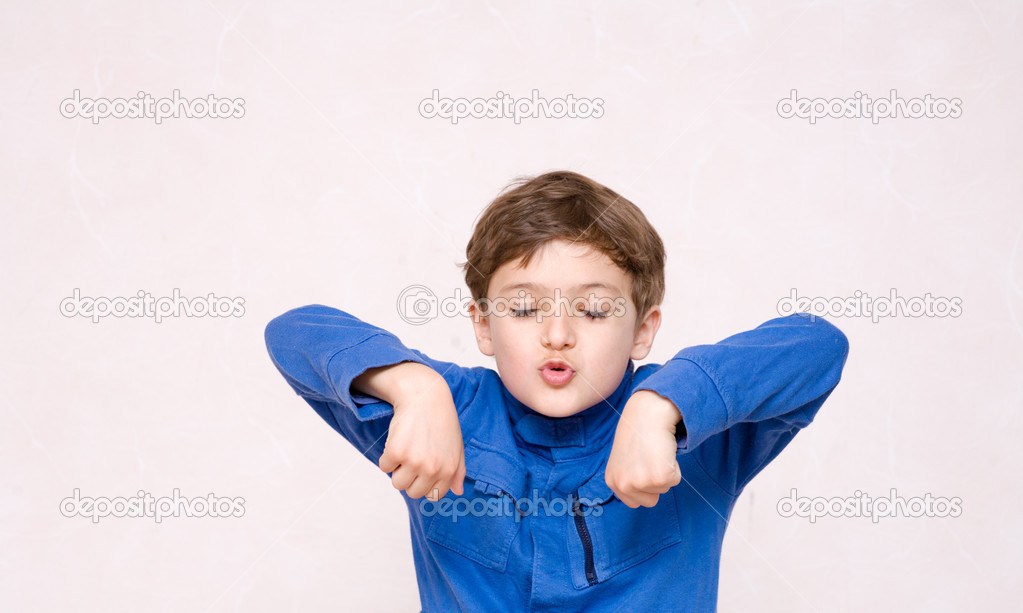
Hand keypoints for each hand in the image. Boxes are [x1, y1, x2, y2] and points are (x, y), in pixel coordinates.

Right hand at [376, 371, 465, 501]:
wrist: (425, 396)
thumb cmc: (441, 420)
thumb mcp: (457, 446)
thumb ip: (458, 472)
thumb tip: (457, 492)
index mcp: (449, 470)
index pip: (432, 496)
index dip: (425, 483)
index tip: (423, 469)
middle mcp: (433, 469)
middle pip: (412, 492)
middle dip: (410, 477)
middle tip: (413, 456)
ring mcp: (414, 461)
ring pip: (397, 483)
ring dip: (397, 469)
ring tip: (406, 448)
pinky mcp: (397, 452)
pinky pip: (385, 467)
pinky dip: (387, 456)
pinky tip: (398, 439)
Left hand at [605, 390, 682, 507]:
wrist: (648, 412)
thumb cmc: (638, 432)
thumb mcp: (623, 459)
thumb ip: (628, 477)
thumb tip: (638, 495)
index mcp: (612, 481)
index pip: (634, 502)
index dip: (644, 486)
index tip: (643, 467)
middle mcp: (623, 484)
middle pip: (650, 501)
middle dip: (655, 482)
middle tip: (649, 458)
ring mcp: (640, 481)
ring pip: (664, 489)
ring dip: (664, 471)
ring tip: (655, 451)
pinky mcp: (660, 476)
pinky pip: (676, 480)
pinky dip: (675, 466)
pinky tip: (663, 450)